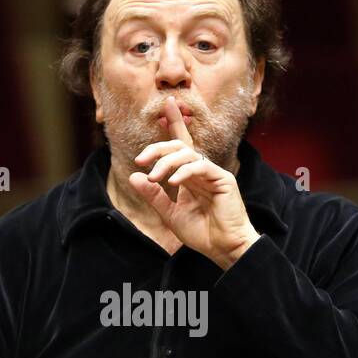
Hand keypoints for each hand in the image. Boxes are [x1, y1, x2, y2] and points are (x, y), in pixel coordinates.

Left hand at [130, 96, 260, 269]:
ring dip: (167, 163)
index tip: (165, 107)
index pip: (181, 146)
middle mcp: (201, 171)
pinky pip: (201, 166)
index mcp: (190, 176)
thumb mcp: (170, 214)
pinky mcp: (223, 179)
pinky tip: (172, 182)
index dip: (174, 124)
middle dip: (159, 147)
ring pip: (188, 154)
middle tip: (141, 159)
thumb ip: (153, 196)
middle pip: (180, 146)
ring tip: (155, 177)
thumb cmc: (202, 233)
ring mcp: (213, 173)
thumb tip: (134, 176)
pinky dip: (184, 171)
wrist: (223, 249)